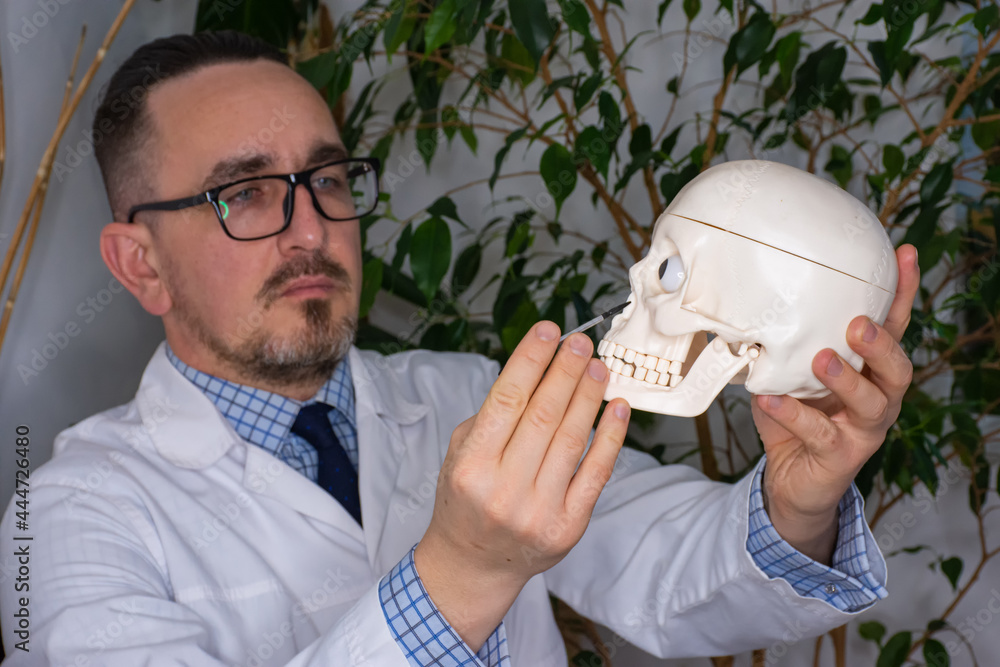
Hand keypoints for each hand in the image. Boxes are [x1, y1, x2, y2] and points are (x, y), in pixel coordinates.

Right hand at [414, 322, 630, 649]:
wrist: (473, 563)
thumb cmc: (467, 499)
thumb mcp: (460, 454)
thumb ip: (493, 416)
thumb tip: (538, 368)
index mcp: (471, 466)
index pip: (506, 400)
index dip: (530, 360)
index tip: (549, 331)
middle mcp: (503, 489)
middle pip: (544, 415)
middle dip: (566, 370)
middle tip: (582, 342)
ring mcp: (538, 510)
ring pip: (572, 439)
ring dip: (589, 396)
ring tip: (599, 367)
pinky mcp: (568, 525)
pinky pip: (596, 472)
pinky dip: (610, 436)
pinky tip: (615, 408)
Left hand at [751, 244, 919, 562]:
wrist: (789, 478)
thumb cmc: (794, 417)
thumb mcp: (787, 373)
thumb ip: (780, 343)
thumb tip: (744, 298)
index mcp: (870, 371)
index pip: (893, 327)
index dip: (901, 293)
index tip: (901, 254)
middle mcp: (878, 398)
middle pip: (898, 369)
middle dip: (882, 344)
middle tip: (858, 323)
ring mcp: (863, 431)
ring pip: (870, 404)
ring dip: (847, 379)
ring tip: (821, 359)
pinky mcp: (841, 458)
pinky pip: (820, 434)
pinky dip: (794, 414)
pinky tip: (770, 399)